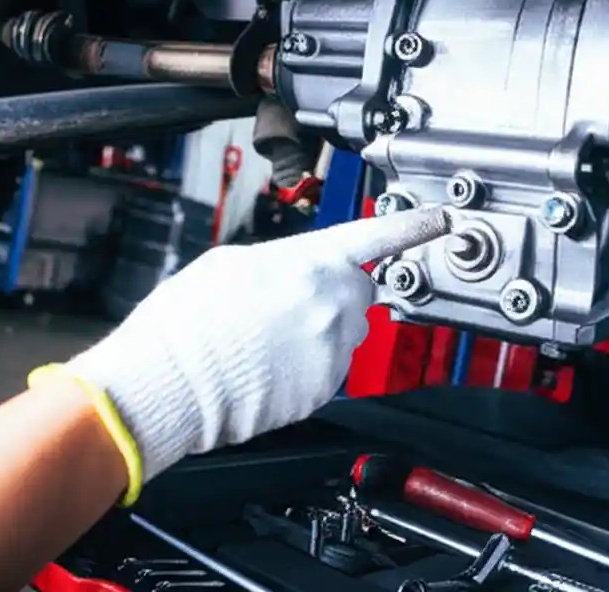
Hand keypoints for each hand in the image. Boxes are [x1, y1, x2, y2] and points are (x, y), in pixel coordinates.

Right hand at [63, 208, 450, 480]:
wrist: (170, 383)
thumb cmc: (187, 324)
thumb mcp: (229, 265)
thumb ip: (279, 262)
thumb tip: (293, 271)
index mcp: (309, 262)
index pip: (374, 238)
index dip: (411, 226)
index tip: (438, 219)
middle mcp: (331, 304)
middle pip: (358, 292)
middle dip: (335, 295)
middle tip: (286, 306)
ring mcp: (331, 350)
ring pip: (344, 333)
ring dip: (319, 333)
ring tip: (265, 341)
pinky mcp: (325, 389)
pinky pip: (328, 370)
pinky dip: (307, 368)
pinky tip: (268, 367)